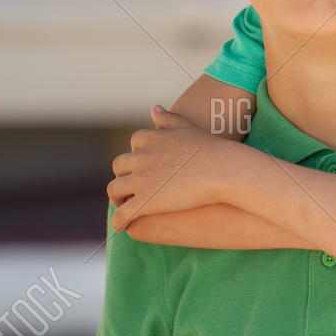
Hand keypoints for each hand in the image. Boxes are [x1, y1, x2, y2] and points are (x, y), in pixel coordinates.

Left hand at [108, 105, 233, 229]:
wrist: (220, 170)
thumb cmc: (209, 150)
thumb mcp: (186, 127)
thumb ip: (167, 118)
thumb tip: (153, 108)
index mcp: (150, 139)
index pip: (135, 144)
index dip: (138, 154)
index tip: (144, 162)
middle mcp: (140, 158)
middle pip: (119, 165)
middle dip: (122, 175)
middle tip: (129, 185)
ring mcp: (140, 180)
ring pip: (115, 189)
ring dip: (116, 197)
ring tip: (122, 204)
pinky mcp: (145, 202)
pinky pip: (123, 213)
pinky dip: (118, 221)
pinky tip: (121, 227)